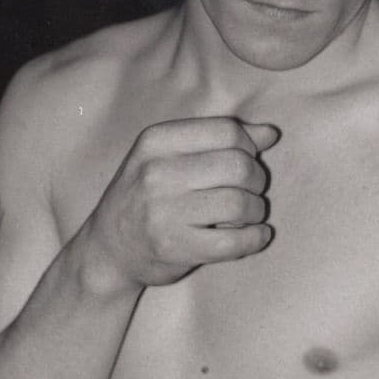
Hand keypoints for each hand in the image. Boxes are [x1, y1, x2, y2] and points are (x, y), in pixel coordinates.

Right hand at [85, 117, 278, 289]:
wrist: (108, 248)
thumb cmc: (147, 196)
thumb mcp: (169, 157)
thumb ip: (219, 140)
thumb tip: (271, 133)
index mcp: (156, 141)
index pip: (226, 130)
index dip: (248, 146)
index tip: (245, 161)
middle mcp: (156, 172)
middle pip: (239, 165)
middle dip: (257, 179)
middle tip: (250, 192)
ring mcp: (163, 211)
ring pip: (240, 203)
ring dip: (256, 211)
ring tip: (248, 215)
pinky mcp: (174, 247)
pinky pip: (234, 242)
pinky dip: (255, 239)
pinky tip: (255, 236)